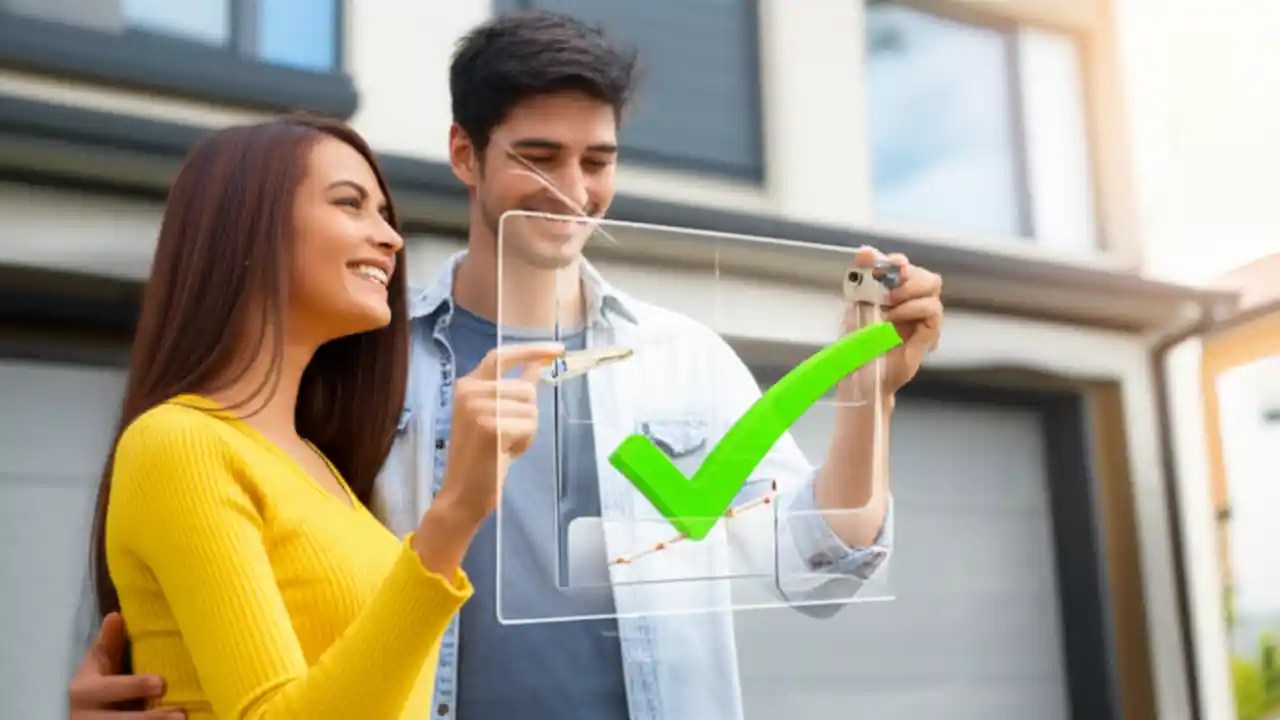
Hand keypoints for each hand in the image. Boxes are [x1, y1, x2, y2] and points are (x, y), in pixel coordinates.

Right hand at [68, 612, 182, 718]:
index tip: (161, 683)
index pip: (109, 689)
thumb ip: (108, 644)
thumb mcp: (98, 664)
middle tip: (180, 714)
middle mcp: (85, 715)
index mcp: (84, 690)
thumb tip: (115, 616)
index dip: (134, 687)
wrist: (82, 714)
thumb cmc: (97, 683)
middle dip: (149, 718)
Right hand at [428, 342, 562, 528]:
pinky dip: (525, 442)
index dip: (531, 349)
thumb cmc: (481, 457)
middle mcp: (468, 392)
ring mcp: (477, 408)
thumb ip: (514, 388)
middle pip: (525, 387)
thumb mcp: (496, 416)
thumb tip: (537, 364)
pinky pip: (528, 425)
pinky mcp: (490, 426)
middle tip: (511, 436)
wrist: (463, 493)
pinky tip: (506, 453)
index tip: (557, 348)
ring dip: (527, 430)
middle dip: (529, 412)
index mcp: (466, 385)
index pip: (501, 355)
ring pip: (530, 407)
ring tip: (505, 445)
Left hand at [848, 246, 942, 394]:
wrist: (863, 376)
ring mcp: (925, 316)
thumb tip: (866, 251)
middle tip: (884, 285)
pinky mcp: (931, 332)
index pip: (902, 265)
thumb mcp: (856, 307)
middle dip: (903, 272)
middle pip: (923, 271)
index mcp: (897, 292)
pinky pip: (931, 309)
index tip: (869, 259)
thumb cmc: (860, 343)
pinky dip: (911, 307)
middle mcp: (914, 301)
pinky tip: (893, 317)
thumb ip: (862, 279)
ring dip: (907, 289)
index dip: (890, 259)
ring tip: (887, 304)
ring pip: (931, 284)